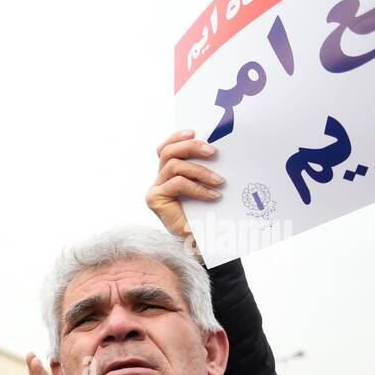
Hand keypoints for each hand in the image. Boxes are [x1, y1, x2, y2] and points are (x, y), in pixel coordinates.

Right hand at [146, 127, 223, 243]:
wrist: (200, 243)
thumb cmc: (206, 215)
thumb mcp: (207, 187)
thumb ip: (205, 169)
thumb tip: (220, 150)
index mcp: (169, 173)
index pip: (166, 148)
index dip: (177, 137)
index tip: (195, 131)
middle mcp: (159, 179)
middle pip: (168, 152)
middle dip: (191, 147)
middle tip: (213, 152)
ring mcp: (155, 189)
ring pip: (172, 165)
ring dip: (200, 170)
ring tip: (220, 181)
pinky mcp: (154, 200)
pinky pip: (176, 184)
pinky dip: (197, 187)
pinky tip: (213, 195)